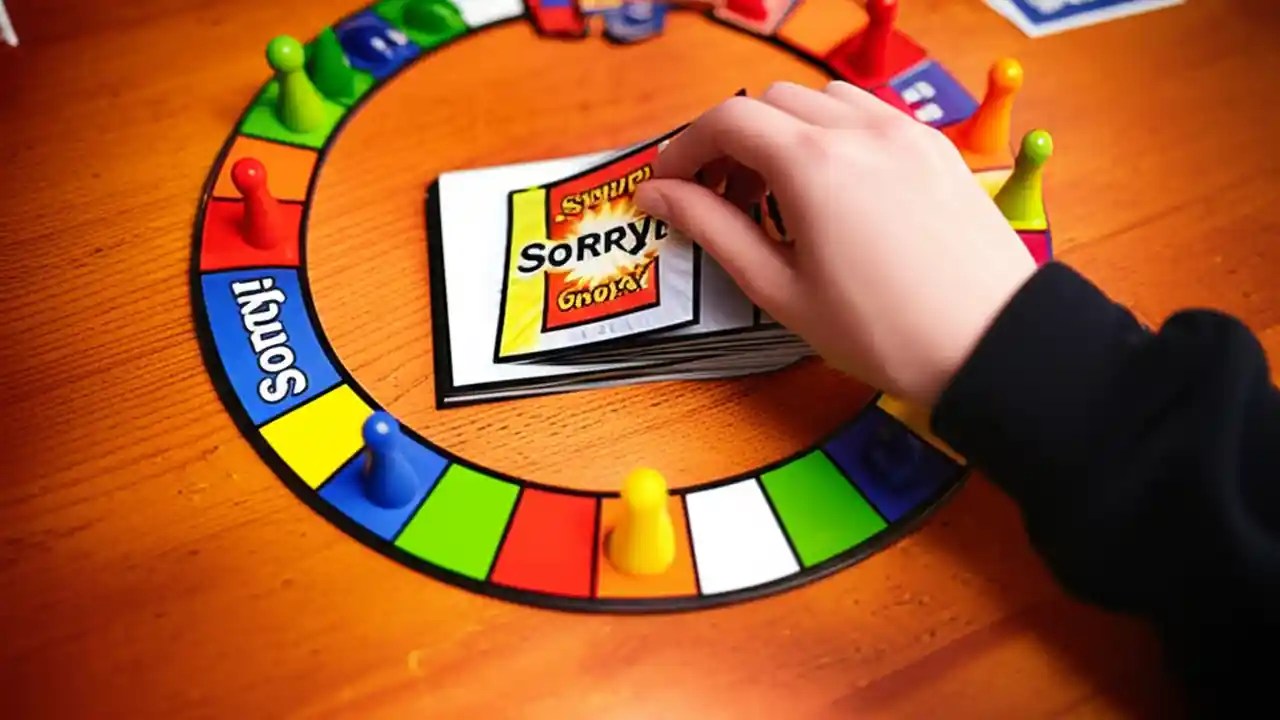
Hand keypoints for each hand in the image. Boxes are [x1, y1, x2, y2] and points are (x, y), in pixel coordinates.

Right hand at [634, 81, 1036, 405]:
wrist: (991, 343)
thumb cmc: (884, 330)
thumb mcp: (781, 290)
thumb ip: (713, 230)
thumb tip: (659, 196)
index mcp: (813, 164)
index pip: (727, 120)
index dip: (685, 147)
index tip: (670, 183)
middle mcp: (858, 129)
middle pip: (769, 102)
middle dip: (733, 141)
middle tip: (723, 199)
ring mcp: (904, 130)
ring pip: (820, 100)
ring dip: (784, 132)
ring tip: (781, 195)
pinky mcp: (936, 145)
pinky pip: (868, 113)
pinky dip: (833, 134)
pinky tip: (836, 189)